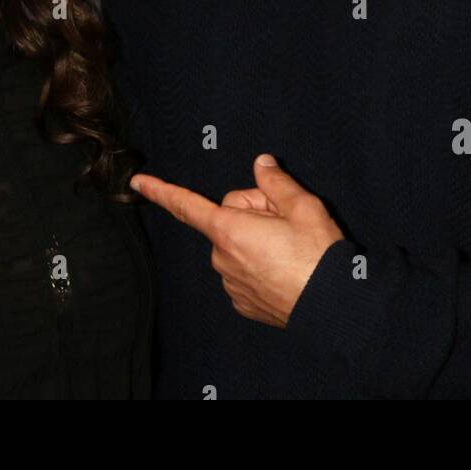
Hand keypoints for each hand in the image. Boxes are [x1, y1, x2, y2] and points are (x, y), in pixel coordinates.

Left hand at [130, 154, 343, 327]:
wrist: (333, 306)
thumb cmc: (317, 254)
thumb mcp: (302, 206)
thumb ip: (275, 181)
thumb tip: (261, 163)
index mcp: (229, 229)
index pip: (187, 205)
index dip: (161, 191)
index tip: (137, 182)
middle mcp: (221, 258)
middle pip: (228, 219)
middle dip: (253, 213)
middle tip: (286, 222)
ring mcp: (230, 283)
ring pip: (237, 246)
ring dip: (257, 241)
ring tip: (290, 249)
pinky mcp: (243, 303)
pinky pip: (244, 271)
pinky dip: (261, 265)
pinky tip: (285, 269)